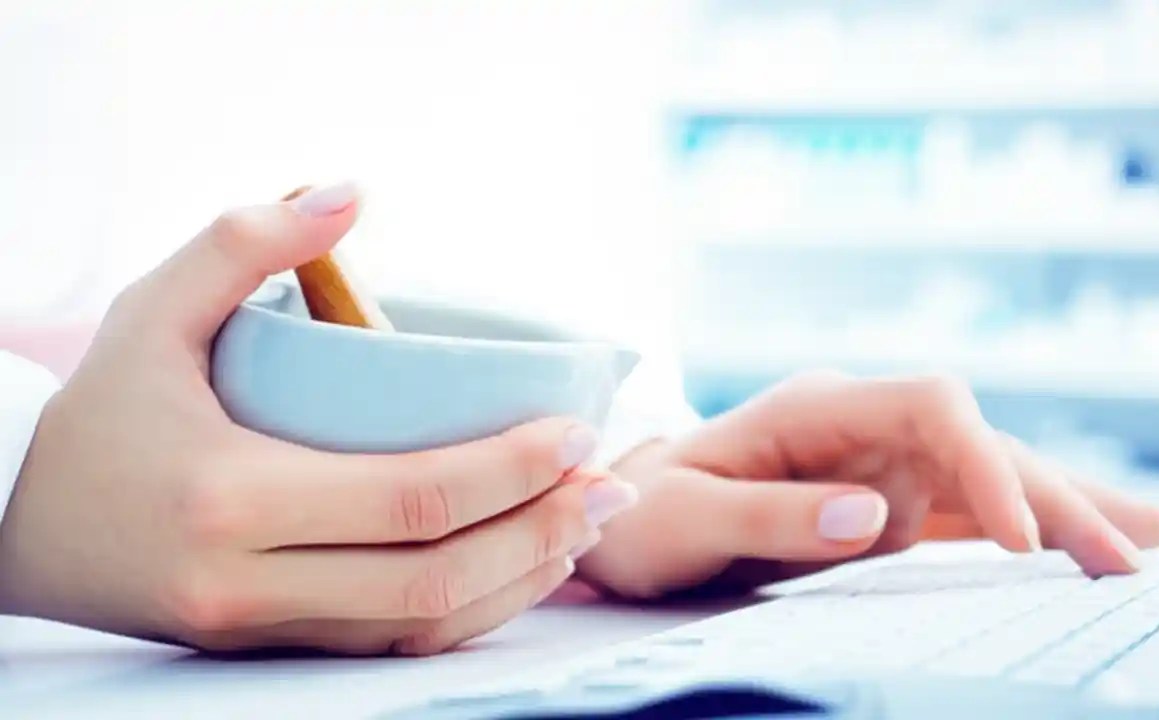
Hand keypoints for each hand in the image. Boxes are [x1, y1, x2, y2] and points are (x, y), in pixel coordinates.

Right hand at [0, 185, 637, 654]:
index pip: (409, 498)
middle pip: (433, 576)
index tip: (573, 428)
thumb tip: (348, 190)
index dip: (510, 470)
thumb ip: (242, 242)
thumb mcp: (148, 313)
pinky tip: (521, 568)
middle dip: (540, 530)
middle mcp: (249, 582)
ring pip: (422, 627)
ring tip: (586, 523)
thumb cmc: (97, 415)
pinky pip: (393, 645)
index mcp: (228, 497)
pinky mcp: (272, 648)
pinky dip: (471, 613)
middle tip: (608, 480)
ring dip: (522, 579)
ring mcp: (263, 630)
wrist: (14, 526)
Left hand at [577, 371, 1158, 598]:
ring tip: (1149, 544)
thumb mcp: (683, 516)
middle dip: (1055, 494)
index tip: (1016, 536)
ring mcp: (881, 466)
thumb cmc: (642, 511)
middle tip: (1131, 557)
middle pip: (979, 443)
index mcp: (814, 408)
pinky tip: (1086, 545)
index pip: (928, 407)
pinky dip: (1028, 530)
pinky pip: (970, 516)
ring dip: (1064, 509)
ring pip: (990, 476)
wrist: (625, 514)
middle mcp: (862, 427)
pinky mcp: (887, 507)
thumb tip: (871, 516)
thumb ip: (769, 511)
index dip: (981, 461)